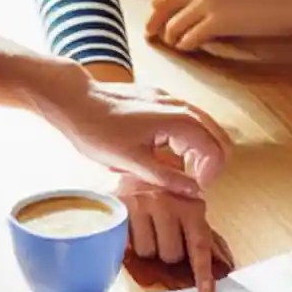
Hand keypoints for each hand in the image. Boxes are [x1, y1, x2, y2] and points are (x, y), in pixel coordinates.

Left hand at [31, 68, 232, 197]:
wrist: (73, 100)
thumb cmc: (97, 130)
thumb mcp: (132, 162)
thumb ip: (167, 178)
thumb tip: (195, 192)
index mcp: (178, 120)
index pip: (215, 150)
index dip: (210, 175)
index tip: (193, 189)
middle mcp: (180, 106)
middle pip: (218, 137)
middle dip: (211, 164)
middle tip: (192, 183)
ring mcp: (171, 100)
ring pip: (205, 128)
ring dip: (201, 153)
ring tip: (180, 172)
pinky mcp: (160, 100)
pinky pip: (188, 121)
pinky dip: (189, 141)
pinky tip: (167, 154)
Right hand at [124, 189, 233, 291]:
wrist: (135, 167)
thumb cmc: (166, 195)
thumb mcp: (187, 210)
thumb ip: (200, 236)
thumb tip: (222, 265)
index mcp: (192, 205)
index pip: (199, 246)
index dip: (202, 272)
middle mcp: (169, 202)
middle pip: (172, 255)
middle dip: (167, 252)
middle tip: (162, 233)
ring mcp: (143, 203)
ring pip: (148, 253)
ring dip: (147, 247)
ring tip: (145, 227)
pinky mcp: (121, 207)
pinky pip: (126, 244)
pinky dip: (129, 242)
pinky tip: (132, 227)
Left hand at [146, 0, 291, 50]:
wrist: (283, 3)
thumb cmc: (256, 1)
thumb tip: (178, 17)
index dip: (155, 12)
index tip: (153, 24)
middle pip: (160, 11)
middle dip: (154, 26)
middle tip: (152, 39)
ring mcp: (205, 3)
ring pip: (172, 28)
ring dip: (173, 40)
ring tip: (179, 46)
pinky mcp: (215, 22)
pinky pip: (188, 39)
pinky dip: (186, 46)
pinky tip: (191, 49)